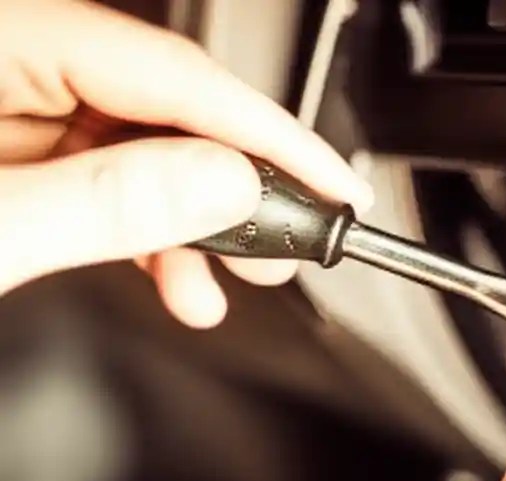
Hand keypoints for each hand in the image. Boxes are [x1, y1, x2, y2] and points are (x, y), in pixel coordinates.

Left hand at [0, 0, 372, 327]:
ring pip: (140, 147)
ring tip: (234, 280)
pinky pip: (98, 176)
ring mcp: (7, 102)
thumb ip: (105, 201)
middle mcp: (9, 56)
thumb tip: (224, 183)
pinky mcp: (8, 153)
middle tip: (297, 243)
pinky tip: (175, 277)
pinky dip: (145, 232)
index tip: (334, 186)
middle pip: (164, 104)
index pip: (172, 72)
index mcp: (0, 38)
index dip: (269, 135)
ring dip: (198, 223)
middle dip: (237, 187)